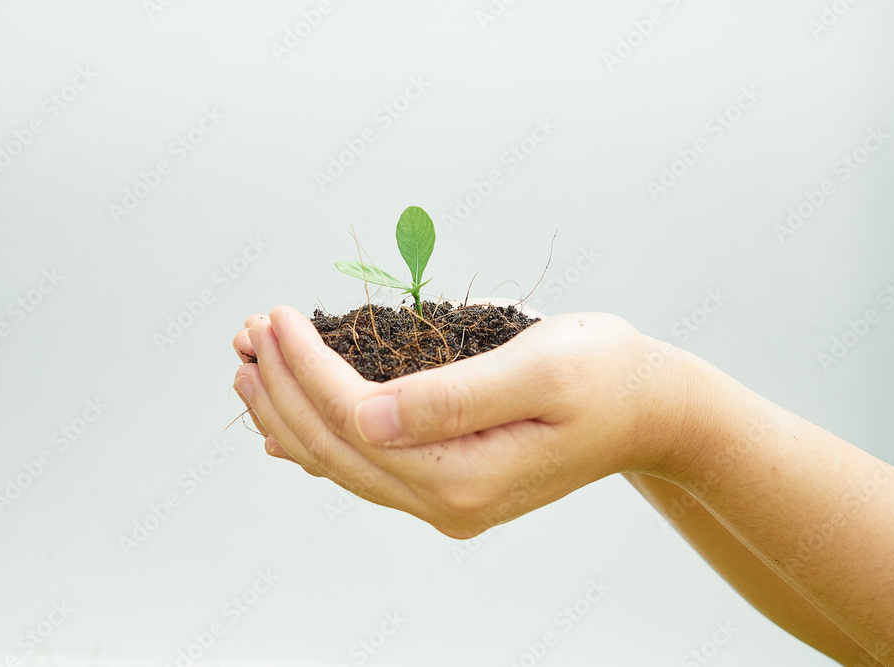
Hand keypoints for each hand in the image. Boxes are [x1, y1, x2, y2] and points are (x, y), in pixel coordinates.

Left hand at [231, 299, 690, 537]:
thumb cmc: (604, 374)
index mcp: (464, 476)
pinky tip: (282, 429)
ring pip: (339, 461)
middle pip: (333, 447)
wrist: (648, 410)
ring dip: (287, 411)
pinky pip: (364, 469)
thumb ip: (453, 398)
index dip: (305, 368)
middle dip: (280, 387)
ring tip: (247, 367)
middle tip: (245, 333)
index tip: (277, 316)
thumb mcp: (538, 372)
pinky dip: (316, 439)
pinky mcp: (446, 483)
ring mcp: (443, 499)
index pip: (355, 421)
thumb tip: (367, 418)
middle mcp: (445, 501)